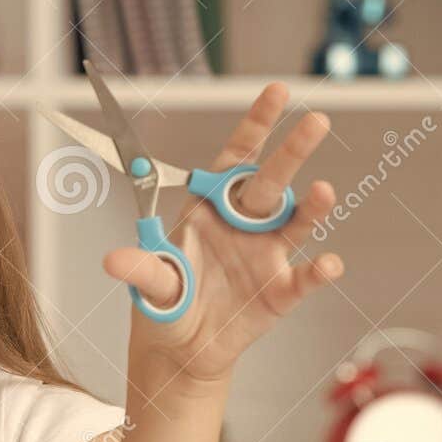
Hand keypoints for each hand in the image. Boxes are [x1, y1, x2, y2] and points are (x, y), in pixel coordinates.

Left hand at [103, 82, 343, 395]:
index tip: (276, 92)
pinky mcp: (280, 292)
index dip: (256, 125)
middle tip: (316, 121)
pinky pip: (304, 278)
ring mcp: (266, 256)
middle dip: (292, 151)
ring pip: (296, 223)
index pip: (237, 158)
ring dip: (313, 207)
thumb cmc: (167, 303)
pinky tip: (328, 263)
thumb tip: (113, 261)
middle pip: (271, 182)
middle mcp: (244, 225)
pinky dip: (319, 271)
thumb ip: (142, 270)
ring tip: (324, 191)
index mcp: (212, 208)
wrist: (183, 348)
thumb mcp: (152, 284)